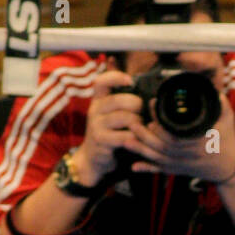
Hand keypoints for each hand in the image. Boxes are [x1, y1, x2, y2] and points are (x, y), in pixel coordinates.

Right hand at [75, 69, 147, 185]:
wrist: (93, 159)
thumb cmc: (108, 133)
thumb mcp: (109, 114)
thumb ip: (118, 98)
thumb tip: (130, 76)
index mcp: (97, 100)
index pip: (101, 81)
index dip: (116, 77)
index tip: (130, 81)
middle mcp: (95, 110)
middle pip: (119, 100)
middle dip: (136, 104)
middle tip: (141, 112)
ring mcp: (97, 125)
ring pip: (125, 118)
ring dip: (138, 123)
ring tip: (140, 127)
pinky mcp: (102, 140)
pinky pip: (125, 136)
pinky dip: (135, 138)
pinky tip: (137, 139)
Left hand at [129, 90, 234, 182]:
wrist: (230, 168)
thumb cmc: (228, 140)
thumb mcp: (227, 118)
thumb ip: (219, 102)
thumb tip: (209, 87)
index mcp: (199, 141)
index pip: (175, 133)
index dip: (160, 121)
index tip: (152, 104)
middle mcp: (189, 155)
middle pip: (162, 147)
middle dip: (145, 136)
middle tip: (132, 122)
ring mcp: (184, 165)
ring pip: (159, 159)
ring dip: (142, 151)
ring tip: (127, 140)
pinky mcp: (180, 171)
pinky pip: (161, 171)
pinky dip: (148, 169)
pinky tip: (134, 167)